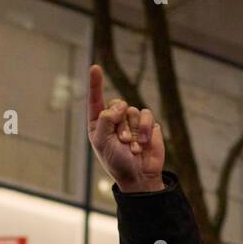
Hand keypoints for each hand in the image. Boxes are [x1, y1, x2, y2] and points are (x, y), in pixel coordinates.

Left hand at [86, 63, 164, 193]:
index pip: (96, 100)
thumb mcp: (103, 143)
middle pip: (117, 104)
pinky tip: (143, 143)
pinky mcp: (147, 124)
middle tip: (122, 142)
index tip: (95, 67)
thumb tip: (119, 104)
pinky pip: (146, 114)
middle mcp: (114, 120)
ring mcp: (131, 121)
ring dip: (132, 129)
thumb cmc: (117, 162)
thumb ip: (106, 120)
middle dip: (120, 123)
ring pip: (132, 110)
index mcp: (99, 124)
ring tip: (132, 146)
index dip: (96, 84)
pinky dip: (144, 128)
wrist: (139, 176)